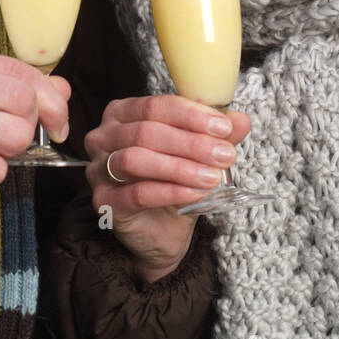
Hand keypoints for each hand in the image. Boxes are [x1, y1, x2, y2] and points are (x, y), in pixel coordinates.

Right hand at [84, 95, 250, 282]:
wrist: (162, 233)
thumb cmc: (174, 183)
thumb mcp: (198, 155)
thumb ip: (214, 136)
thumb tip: (240, 119)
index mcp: (122, 114)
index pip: (155, 106)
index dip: (191, 115)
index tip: (223, 127)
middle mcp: (103, 137)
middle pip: (146, 131)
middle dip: (190, 142)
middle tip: (224, 154)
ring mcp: (99, 170)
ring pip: (136, 159)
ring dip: (180, 166)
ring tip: (212, 176)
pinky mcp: (104, 202)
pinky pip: (137, 192)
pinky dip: (170, 191)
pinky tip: (195, 192)